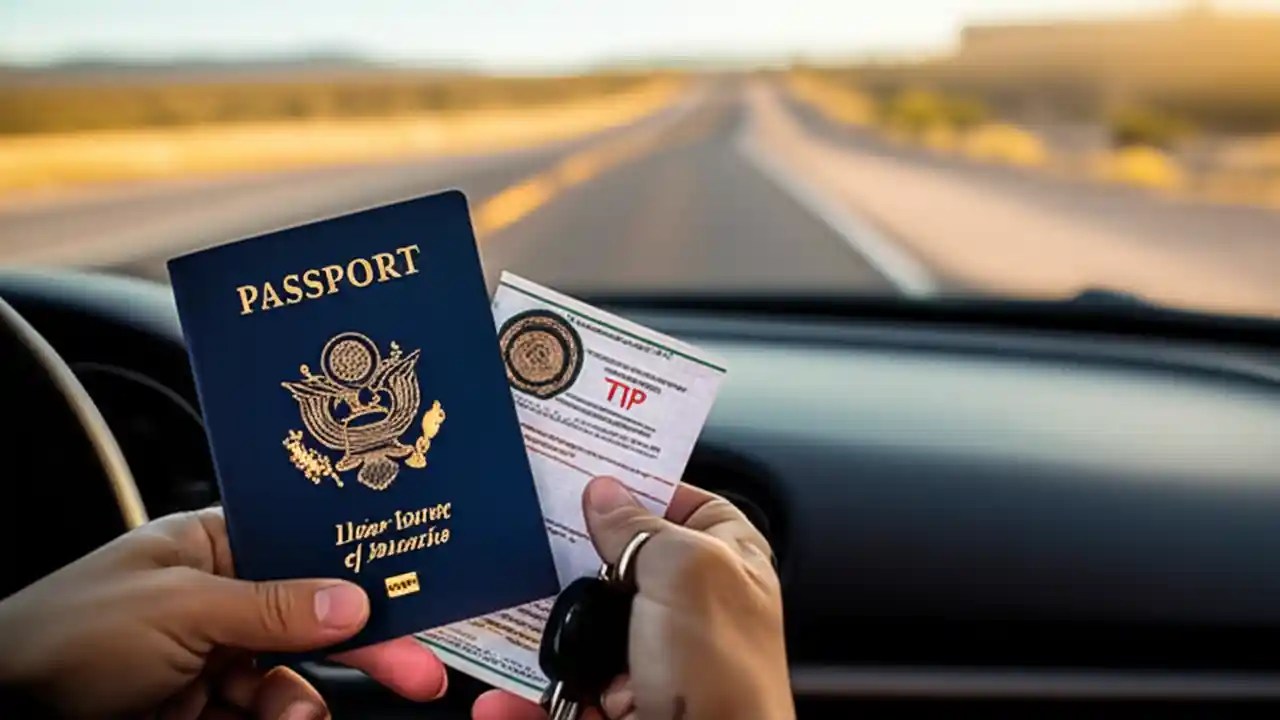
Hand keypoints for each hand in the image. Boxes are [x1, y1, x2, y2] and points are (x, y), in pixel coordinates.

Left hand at [0, 507, 445, 718]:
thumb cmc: (65, 634)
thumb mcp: (178, 609)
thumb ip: (271, 607)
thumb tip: (351, 600)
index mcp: (212, 546)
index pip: (303, 547)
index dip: (359, 567)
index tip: (411, 588)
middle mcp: (220, 597)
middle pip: (312, 617)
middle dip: (367, 645)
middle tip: (419, 672)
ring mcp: (213, 657)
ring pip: (295, 677)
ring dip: (303, 703)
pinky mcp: (205, 710)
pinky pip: (267, 714)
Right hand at [471, 477, 792, 719]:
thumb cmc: (723, 672)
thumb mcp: (685, 571)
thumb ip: (639, 527)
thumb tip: (602, 493)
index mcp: (726, 561)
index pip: (682, 503)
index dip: (638, 486)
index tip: (582, 469)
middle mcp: (691, 607)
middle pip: (617, 564)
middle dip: (569, 555)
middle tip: (520, 532)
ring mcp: (653, 659)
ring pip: (581, 630)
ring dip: (538, 630)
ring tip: (492, 609)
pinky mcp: (621, 706)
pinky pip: (561, 695)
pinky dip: (524, 701)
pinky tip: (496, 700)